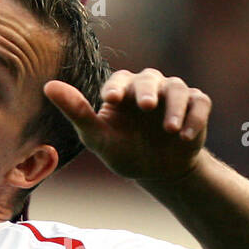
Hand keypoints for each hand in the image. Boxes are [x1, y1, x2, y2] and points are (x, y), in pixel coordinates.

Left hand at [44, 69, 210, 183]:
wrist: (158, 170)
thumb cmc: (122, 150)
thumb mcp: (97, 137)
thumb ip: (76, 112)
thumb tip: (48, 86)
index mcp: (121, 90)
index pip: (118, 80)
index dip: (115, 87)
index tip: (112, 99)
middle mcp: (148, 87)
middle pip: (149, 78)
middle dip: (147, 91)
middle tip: (146, 106)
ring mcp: (173, 95)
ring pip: (177, 88)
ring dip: (175, 108)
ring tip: (170, 130)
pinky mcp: (196, 106)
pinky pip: (199, 103)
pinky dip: (195, 118)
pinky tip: (185, 137)